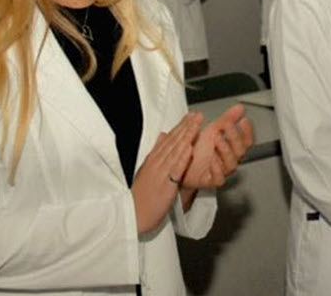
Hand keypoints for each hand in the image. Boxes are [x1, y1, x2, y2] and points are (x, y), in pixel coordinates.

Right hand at [132, 112, 200, 234]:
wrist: (132, 215)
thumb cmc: (141, 196)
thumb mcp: (146, 170)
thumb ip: (156, 153)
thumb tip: (162, 136)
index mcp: (153, 160)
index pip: (169, 139)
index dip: (181, 126)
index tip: (190, 116)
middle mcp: (156, 163)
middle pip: (173, 141)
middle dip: (186, 127)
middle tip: (197, 115)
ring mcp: (161, 173)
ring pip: (175, 151)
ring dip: (187, 137)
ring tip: (197, 125)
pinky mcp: (165, 186)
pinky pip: (175, 170)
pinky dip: (182, 159)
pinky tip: (190, 149)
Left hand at [181, 103, 254, 189]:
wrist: (182, 163)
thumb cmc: (198, 148)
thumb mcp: (213, 129)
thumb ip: (228, 119)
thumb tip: (239, 108)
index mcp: (232, 148)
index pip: (247, 141)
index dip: (247, 131)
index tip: (244, 121)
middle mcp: (228, 159)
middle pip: (240, 151)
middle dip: (234, 136)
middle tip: (226, 125)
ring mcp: (221, 170)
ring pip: (231, 164)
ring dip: (225, 150)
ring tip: (217, 138)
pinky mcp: (211, 181)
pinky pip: (219, 179)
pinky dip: (217, 169)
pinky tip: (212, 160)